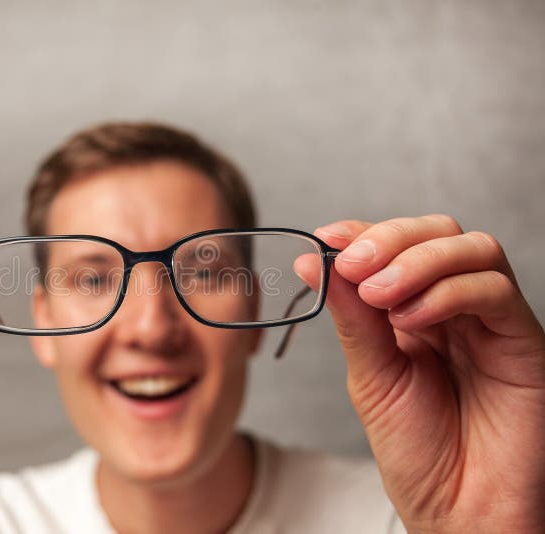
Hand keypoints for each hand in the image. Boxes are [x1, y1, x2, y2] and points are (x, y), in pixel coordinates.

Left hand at [300, 214, 544, 532]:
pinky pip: (495, 290)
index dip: (362, 233)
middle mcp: (454, 308)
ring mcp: (489, 321)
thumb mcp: (370, 376)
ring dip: (417, 260)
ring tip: (380, 295)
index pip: (395, 247)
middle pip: (437, 233)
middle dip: (390, 239)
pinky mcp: (522, 340)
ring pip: (471, 249)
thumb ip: (351, 317)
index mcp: (413, 312)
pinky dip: (449, 291)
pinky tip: (414, 318)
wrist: (458, 510)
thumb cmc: (418, 451)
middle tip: (355, 265)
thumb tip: (314, 261)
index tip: (326, 238)